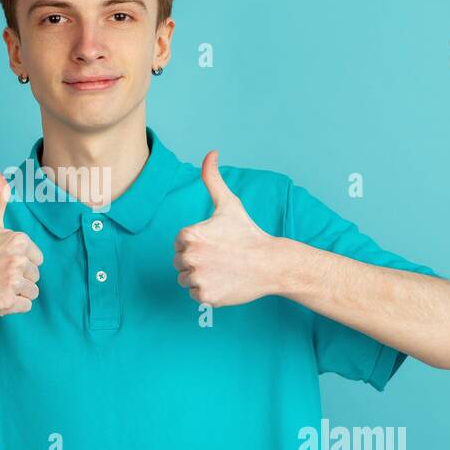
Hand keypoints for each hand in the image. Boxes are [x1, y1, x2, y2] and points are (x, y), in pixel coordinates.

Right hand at [0, 168, 43, 315]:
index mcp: (18, 239)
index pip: (37, 258)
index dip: (20, 262)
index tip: (0, 261)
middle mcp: (17, 259)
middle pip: (35, 275)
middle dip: (18, 278)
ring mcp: (12, 282)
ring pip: (32, 291)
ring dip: (17, 292)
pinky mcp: (7, 303)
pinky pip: (26, 306)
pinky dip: (13, 306)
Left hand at [173, 151, 278, 307]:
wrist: (270, 263)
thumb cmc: (247, 233)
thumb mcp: (228, 204)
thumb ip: (212, 178)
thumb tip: (211, 153)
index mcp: (188, 235)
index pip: (179, 243)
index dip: (198, 243)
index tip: (216, 243)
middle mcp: (189, 256)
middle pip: (180, 262)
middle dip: (197, 260)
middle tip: (221, 257)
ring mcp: (197, 278)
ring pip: (185, 279)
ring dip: (200, 276)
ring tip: (222, 269)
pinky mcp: (205, 296)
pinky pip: (195, 294)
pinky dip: (208, 291)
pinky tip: (224, 282)